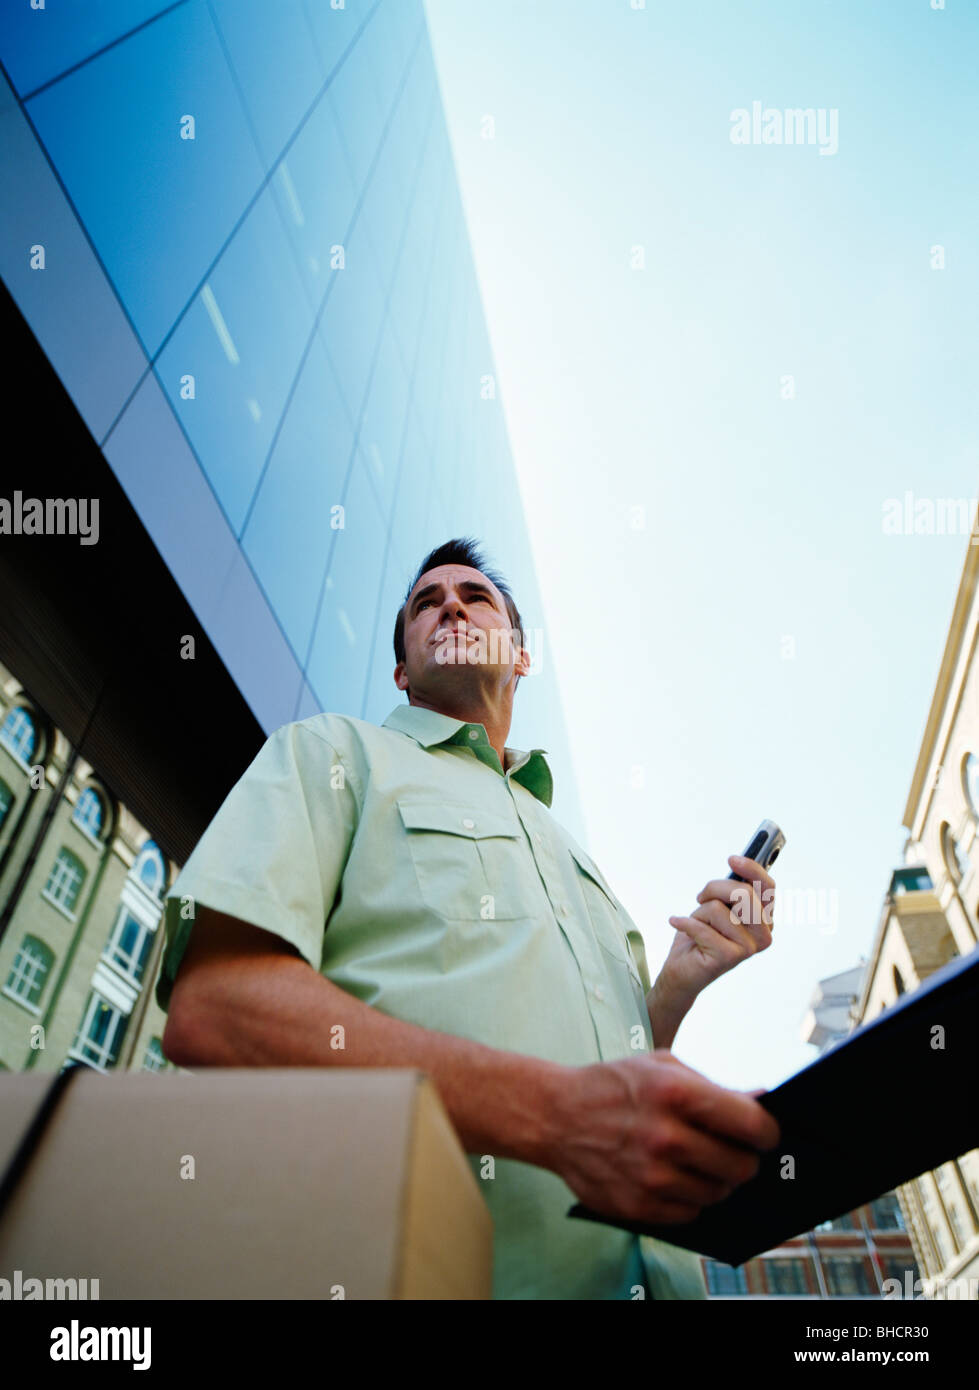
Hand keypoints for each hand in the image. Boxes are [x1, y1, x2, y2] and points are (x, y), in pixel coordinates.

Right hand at [547, 1052, 779, 1224]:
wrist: (555, 1116)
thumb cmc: (615, 1086)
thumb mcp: (663, 1066)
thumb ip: (713, 1086)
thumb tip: (760, 1103)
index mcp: (675, 1094)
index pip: (751, 1125)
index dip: (767, 1132)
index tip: (765, 1135)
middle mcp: (665, 1137)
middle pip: (741, 1167)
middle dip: (744, 1159)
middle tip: (732, 1150)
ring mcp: (651, 1176)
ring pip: (718, 1194)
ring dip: (715, 1180)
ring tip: (696, 1162)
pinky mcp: (638, 1206)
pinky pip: (690, 1213)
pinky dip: (689, 1198)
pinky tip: (673, 1177)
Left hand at [658, 853, 776, 1001]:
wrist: (683, 969)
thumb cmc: (702, 934)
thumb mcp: (719, 906)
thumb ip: (732, 890)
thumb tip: (737, 863)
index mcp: (765, 919)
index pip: (767, 887)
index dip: (752, 869)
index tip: (732, 858)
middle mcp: (763, 934)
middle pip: (743, 893)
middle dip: (713, 889)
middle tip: (701, 898)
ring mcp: (749, 948)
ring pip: (717, 908)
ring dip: (698, 914)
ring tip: (698, 925)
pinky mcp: (730, 957)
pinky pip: (701, 928)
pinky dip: (683, 923)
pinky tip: (677, 923)